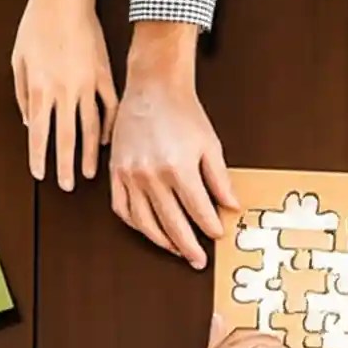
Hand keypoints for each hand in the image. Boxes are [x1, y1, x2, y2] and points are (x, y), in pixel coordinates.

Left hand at [11, 0, 117, 190]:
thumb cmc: (35, 26)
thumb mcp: (18, 60)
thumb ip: (23, 95)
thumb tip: (30, 123)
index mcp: (40, 88)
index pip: (39, 133)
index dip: (40, 157)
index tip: (40, 174)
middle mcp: (65, 91)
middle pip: (66, 137)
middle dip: (66, 166)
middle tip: (68, 185)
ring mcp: (87, 83)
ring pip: (91, 127)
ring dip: (91, 153)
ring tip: (91, 173)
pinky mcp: (104, 74)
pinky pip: (109, 106)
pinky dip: (109, 125)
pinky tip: (108, 140)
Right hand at [109, 22, 237, 268]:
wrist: (153, 87)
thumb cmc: (183, 112)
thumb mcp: (210, 145)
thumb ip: (220, 179)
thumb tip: (232, 206)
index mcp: (178, 168)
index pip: (198, 211)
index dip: (210, 227)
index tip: (217, 235)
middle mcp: (152, 175)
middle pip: (172, 224)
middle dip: (188, 246)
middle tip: (198, 259)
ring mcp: (130, 175)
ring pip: (145, 222)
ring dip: (162, 241)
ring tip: (175, 249)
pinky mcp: (116, 171)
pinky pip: (122, 209)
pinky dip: (136, 224)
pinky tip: (148, 229)